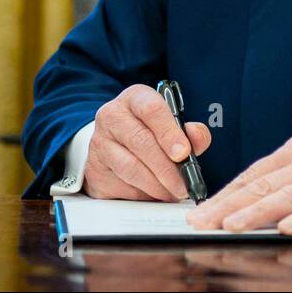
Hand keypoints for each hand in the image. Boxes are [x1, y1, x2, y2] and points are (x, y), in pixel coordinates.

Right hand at [82, 84, 211, 200]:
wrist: (115, 141)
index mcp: (135, 98)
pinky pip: (121, 186)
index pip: (152, 110)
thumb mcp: (171, 122)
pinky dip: (142, 194)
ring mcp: (99, 143)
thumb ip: (190, 131)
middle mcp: (112, 116)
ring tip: (173, 192)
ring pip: (130, 168)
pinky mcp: (94, 170)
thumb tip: (197, 137)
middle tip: (184, 184)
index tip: (184, 153)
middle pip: (141, 142)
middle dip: (167, 168)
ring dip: (156, 186)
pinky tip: (155, 194)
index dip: (169, 132)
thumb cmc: (150, 130)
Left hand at [186, 127, 291, 234]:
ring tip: (232, 225)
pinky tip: (288, 228)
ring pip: (288, 195)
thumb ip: (290, 175)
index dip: (224, 195)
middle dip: (229, 206)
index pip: (254, 174)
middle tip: (202, 223)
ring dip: (257, 211)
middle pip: (264, 185)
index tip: (199, 213)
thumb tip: (248, 198)